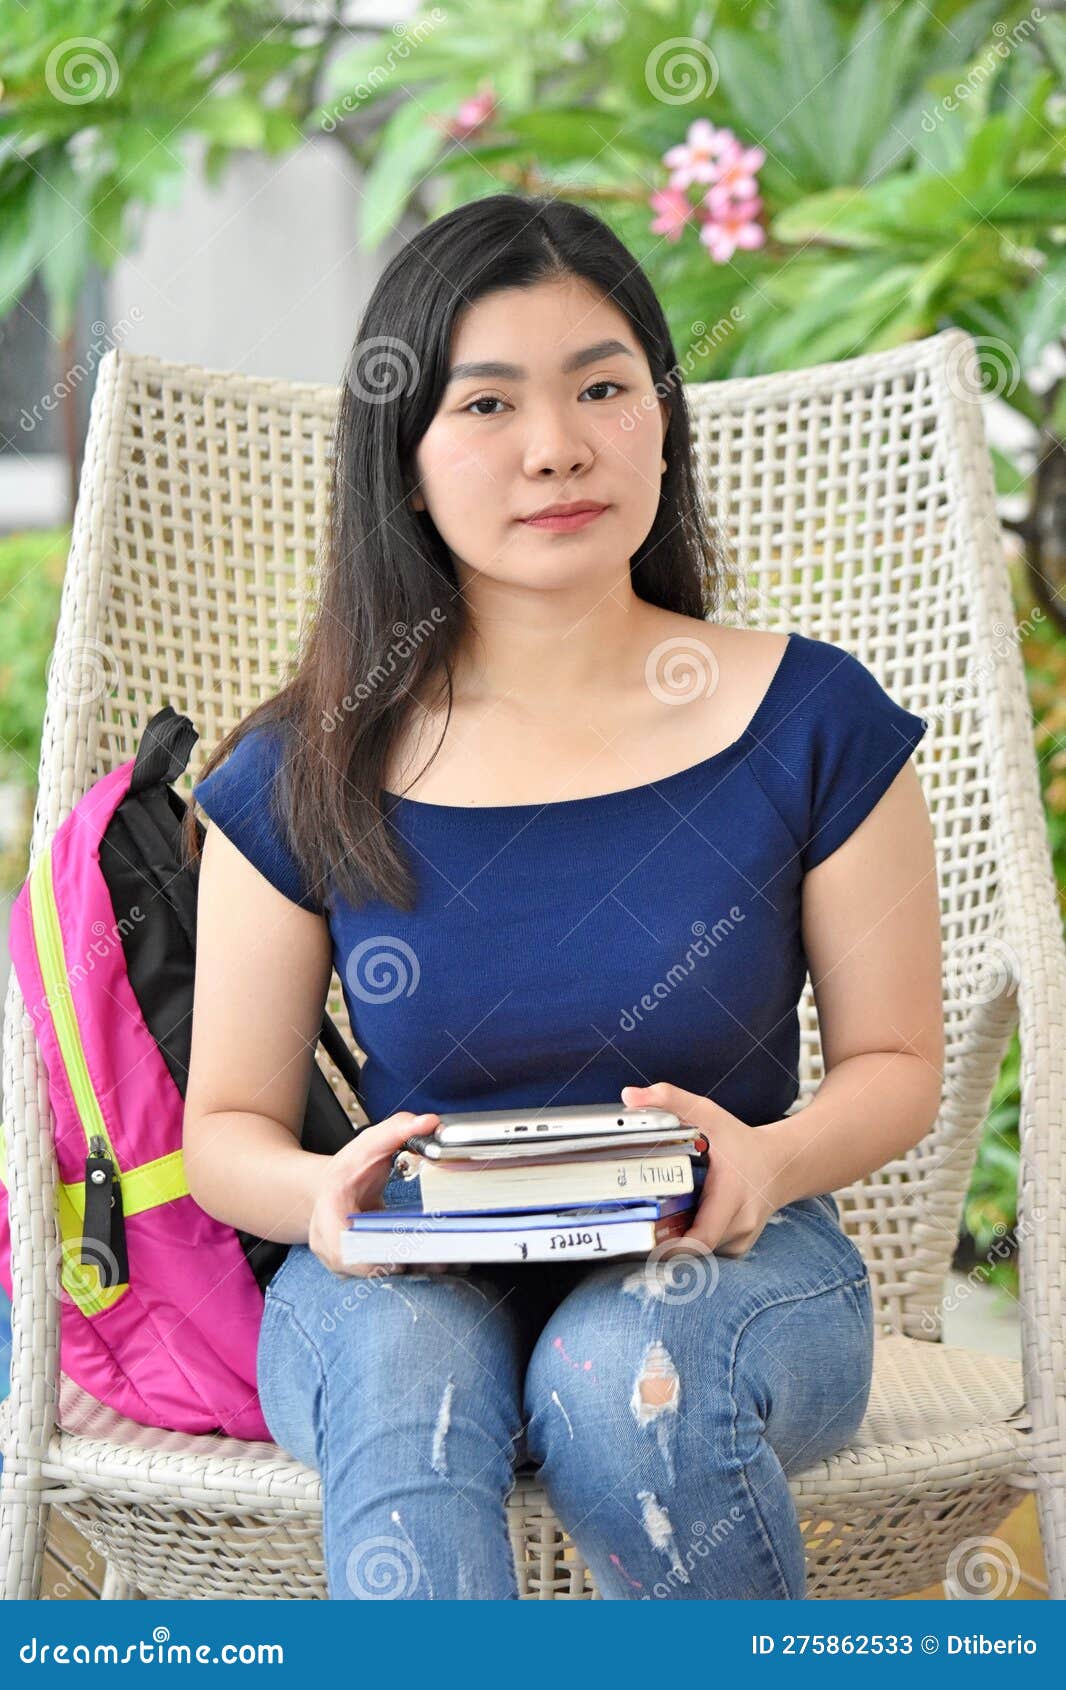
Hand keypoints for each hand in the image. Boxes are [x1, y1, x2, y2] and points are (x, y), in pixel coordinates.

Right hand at [308, 1109, 439, 1275]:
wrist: (331, 1186)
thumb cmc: (349, 1168)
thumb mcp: (370, 1143)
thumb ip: (399, 1130)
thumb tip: (428, 1122)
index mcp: (329, 1209)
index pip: (339, 1245)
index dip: (366, 1258)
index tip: (397, 1260)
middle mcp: (329, 1241)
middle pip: (359, 1268)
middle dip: (397, 1267)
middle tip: (433, 1261)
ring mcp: (340, 1259)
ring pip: (372, 1276)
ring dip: (408, 1272)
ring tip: (442, 1263)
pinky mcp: (358, 1267)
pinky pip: (380, 1274)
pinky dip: (408, 1271)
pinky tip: (435, 1265)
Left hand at [621, 1081, 787, 1257]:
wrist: (781, 1164)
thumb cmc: (740, 1141)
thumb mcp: (708, 1113)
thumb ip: (670, 1100)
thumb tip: (629, 1096)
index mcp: (733, 1195)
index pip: (701, 1236)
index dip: (671, 1246)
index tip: (642, 1239)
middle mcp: (740, 1224)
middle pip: (693, 1248)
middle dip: (662, 1242)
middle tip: (632, 1230)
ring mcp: (740, 1240)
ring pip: (697, 1253)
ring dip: (673, 1242)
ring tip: (650, 1223)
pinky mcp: (736, 1248)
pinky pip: (705, 1252)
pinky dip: (688, 1241)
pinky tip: (675, 1224)